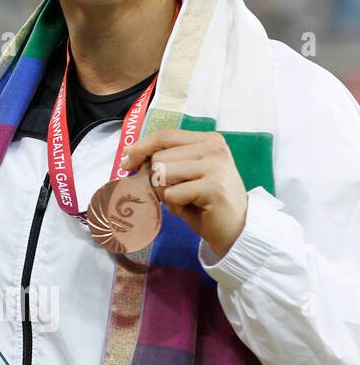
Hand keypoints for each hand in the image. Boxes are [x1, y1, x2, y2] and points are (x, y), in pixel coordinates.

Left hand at [122, 129, 248, 255]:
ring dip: (166, 193)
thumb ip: (166, 159)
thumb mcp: (186, 173)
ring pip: (162, 174)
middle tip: (178, 193)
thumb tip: (129, 152)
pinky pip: (171, 194)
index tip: (128, 162)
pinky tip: (194, 209)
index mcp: (208, 140)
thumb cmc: (205, 202)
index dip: (141, 148)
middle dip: (158, 180)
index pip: (163, 135)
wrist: (236, 229)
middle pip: (158, 158)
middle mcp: (214, 148)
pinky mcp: (212, 187)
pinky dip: (175, 206)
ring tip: (187, 200)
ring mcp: (215, 166)